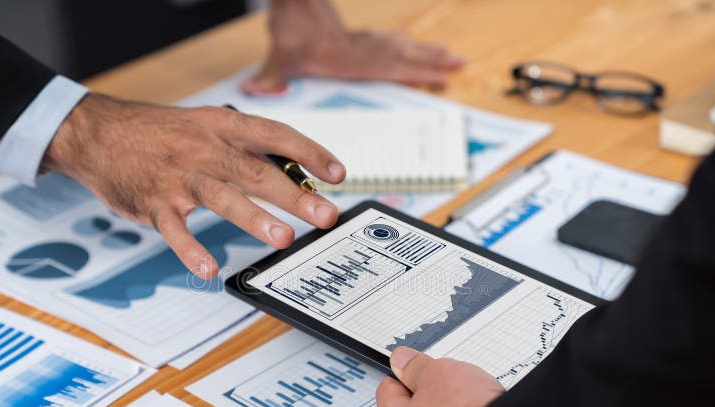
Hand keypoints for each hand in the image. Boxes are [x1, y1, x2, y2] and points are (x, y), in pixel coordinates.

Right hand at [42, 93, 344, 278]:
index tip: (337, 173)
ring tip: (284, 239)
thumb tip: (293, 175)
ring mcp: (177, 177)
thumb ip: (245, 150)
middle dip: (295, 195)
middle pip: (256, 172)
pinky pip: (175, 231)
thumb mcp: (205, 126)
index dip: (309, 152)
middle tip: (325, 215)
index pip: (274, 135)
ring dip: (255, 219)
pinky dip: (190, 251)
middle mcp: (203, 149)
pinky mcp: (153, 204)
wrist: (96, 132)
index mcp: (220, 127)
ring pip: (221, 197)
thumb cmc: (160, 133)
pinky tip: (209, 269)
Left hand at [241, 0, 463, 94]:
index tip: (439, 76)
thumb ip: (271, 74)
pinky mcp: (356, 37)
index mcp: (349, 58)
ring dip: (424, 51)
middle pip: (402, 54)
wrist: (294, 1)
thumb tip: (255, 90)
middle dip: (431, 60)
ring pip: (399, 46)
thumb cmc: (290, 25)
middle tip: (459, 64)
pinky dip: (402, 44)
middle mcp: (360, 48)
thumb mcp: (279, 51)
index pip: (389, 66)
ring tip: (450, 55)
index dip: (415, 72)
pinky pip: (386, 41)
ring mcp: (361, 41)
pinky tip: (411, 43)